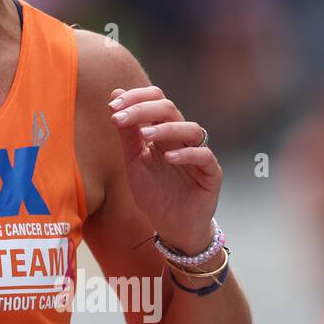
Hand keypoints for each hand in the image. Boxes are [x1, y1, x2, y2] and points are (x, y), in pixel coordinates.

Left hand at [108, 86, 221, 249]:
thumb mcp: (133, 161)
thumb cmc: (154, 193)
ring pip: (190, 128)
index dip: (135, 98)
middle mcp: (181, 138)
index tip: (112, 106)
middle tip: (119, 116)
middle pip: (169, 109)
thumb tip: (114, 96)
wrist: (172, 227)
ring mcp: (197, 153)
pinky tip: (169, 157)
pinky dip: (187, 153)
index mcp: (163, 132)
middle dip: (143, 108)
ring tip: (144, 135)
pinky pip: (204, 155)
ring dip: (165, 128)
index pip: (155, 101)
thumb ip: (126, 133)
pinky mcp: (211, 173)